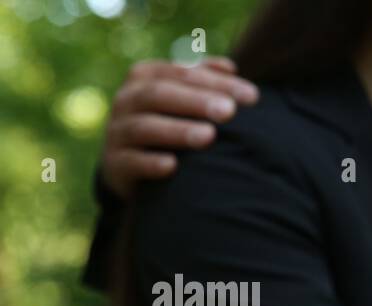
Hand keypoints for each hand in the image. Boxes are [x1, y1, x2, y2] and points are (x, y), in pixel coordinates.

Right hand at [102, 58, 257, 197]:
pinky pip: (131, 161)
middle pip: (160, 94)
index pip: (182, 73)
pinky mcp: (115, 164)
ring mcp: (118, 131)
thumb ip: (201, 80)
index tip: (252, 96)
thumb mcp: (178, 97)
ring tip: (208, 136)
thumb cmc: (163, 122)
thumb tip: (230, 68)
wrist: (125, 163)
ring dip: (177, 131)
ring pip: (144, 127)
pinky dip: (150, 163)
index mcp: (145, 77)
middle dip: (196, 101)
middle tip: (229, 111)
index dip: (216, 82)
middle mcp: (127, 100)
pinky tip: (172, 166)